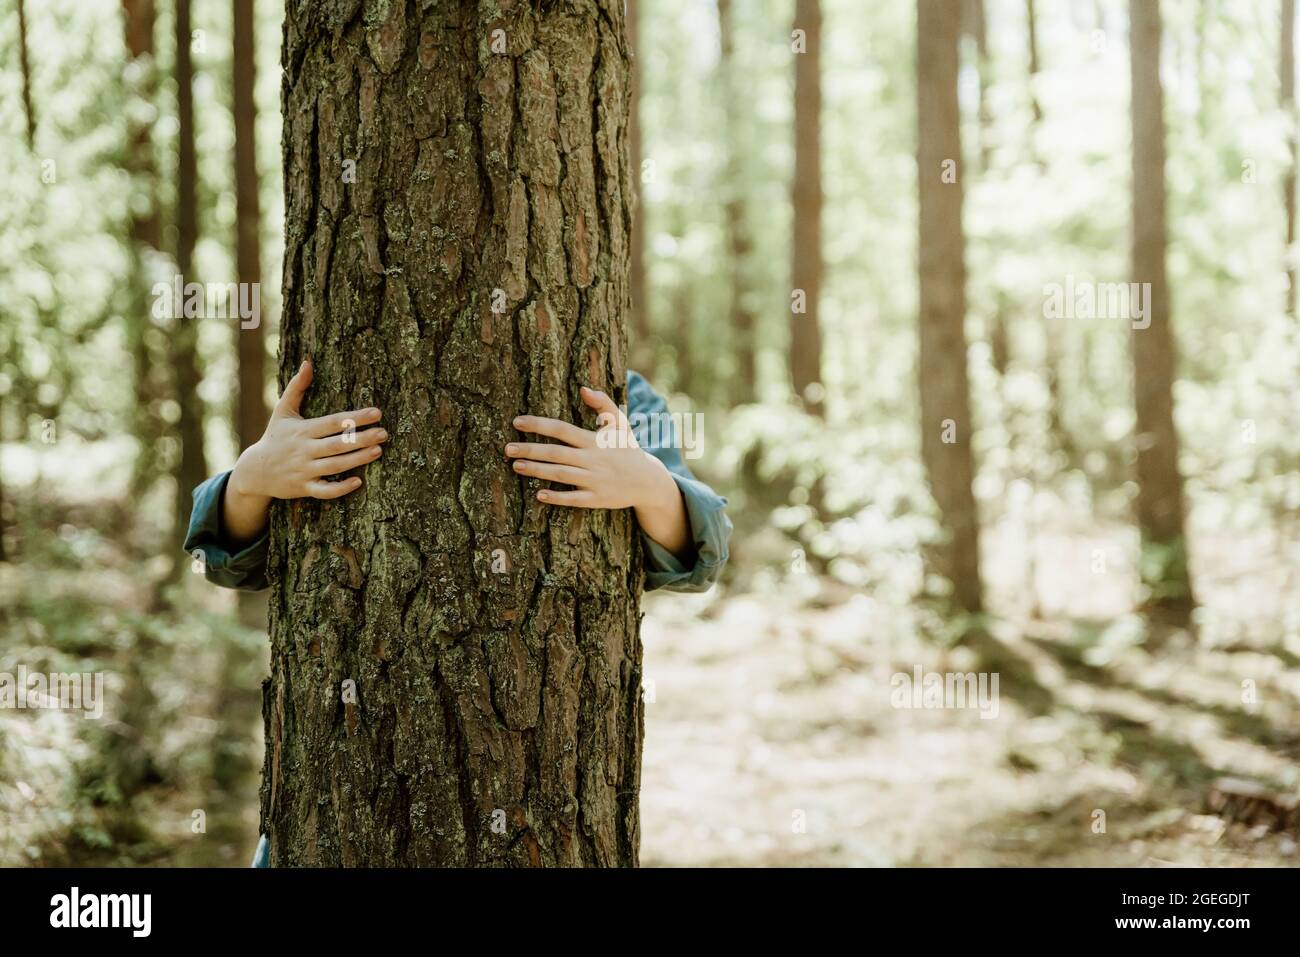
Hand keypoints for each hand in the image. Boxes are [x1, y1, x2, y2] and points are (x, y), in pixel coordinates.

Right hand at [222, 360, 388, 544]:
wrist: (254, 471)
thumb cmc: (275, 437)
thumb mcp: (282, 411)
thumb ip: (297, 387)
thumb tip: (308, 362)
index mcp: (303, 430)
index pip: (333, 422)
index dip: (355, 417)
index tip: (377, 412)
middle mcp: (304, 450)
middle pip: (337, 444)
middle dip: (362, 439)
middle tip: (384, 433)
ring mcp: (304, 470)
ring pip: (335, 466)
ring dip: (357, 459)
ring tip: (378, 450)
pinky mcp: (304, 488)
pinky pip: (324, 490)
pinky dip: (340, 488)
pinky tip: (358, 481)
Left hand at [507, 386, 690, 557]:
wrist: (648, 481)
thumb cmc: (628, 449)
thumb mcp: (620, 423)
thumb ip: (603, 404)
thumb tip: (583, 388)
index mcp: (595, 440)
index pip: (562, 429)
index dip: (538, 425)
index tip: (517, 422)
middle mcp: (593, 460)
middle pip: (556, 453)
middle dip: (530, 450)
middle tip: (507, 448)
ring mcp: (594, 480)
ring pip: (560, 475)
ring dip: (537, 470)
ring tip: (515, 466)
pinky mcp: (596, 499)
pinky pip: (573, 498)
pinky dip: (556, 497)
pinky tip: (538, 494)